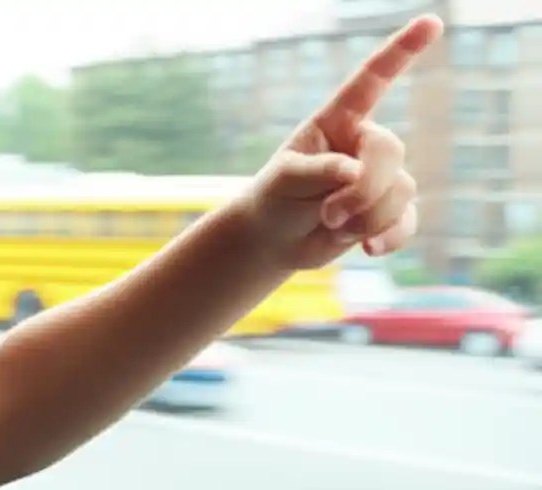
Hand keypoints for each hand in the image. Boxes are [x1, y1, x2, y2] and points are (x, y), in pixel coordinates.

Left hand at [238, 14, 443, 269]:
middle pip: (390, 151)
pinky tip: (368, 249)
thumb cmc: (274, 197)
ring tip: (329, 224)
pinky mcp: (388, 212)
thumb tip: (354, 172)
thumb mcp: (283, 179)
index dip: (401, 51)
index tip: (432, 23)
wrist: (274, 238)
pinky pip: (407, 221)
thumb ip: (316, 170)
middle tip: (327, 213)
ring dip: (366, 217)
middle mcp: (365, 144)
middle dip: (363, 188)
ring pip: (401, 190)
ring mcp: (381, 177)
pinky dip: (389, 237)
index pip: (372, 80)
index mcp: (338, 121)